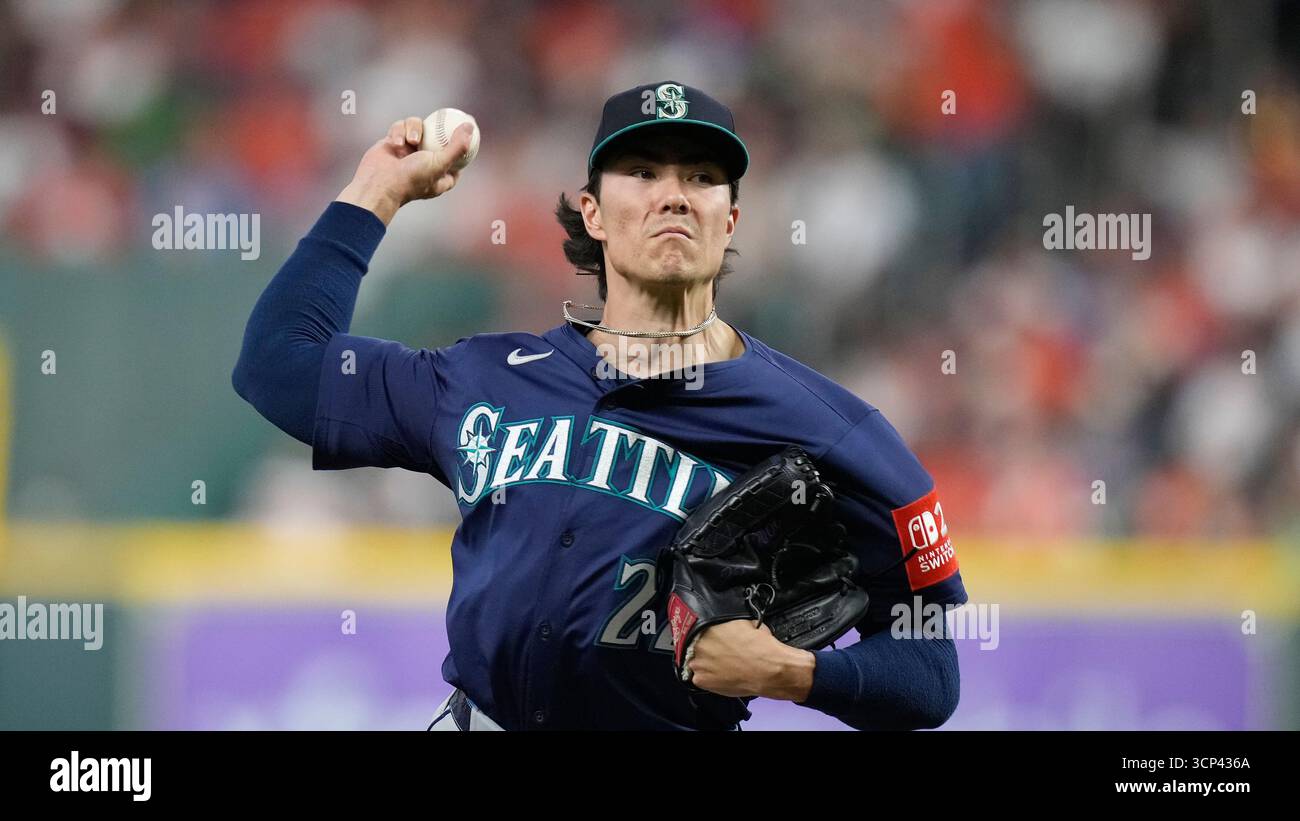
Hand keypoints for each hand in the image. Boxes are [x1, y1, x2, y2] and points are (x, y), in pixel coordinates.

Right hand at [335, 116, 475, 224]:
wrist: (379, 183)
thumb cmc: (411, 178)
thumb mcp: (440, 164)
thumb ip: (457, 147)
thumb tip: (471, 126)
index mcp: (442, 173)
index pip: (458, 154)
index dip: (464, 139)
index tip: (469, 124)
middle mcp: (426, 161)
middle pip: (438, 135)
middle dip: (442, 125)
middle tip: (449, 114)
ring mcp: (409, 150)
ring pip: (417, 125)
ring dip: (413, 130)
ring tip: (411, 142)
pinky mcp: (393, 142)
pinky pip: (399, 127)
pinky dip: (398, 133)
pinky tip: (395, 144)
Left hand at [686, 619, 816, 700]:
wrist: (770, 670)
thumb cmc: (761, 648)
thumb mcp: (745, 622)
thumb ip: (728, 623)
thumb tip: (727, 624)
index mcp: (707, 627)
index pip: (694, 626)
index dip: (704, 633)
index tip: (710, 638)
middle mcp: (699, 644)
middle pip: (695, 645)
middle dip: (707, 648)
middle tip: (721, 652)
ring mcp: (698, 663)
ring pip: (696, 661)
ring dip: (706, 662)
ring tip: (723, 664)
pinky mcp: (702, 680)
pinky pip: (699, 677)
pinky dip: (709, 677)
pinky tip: (722, 675)